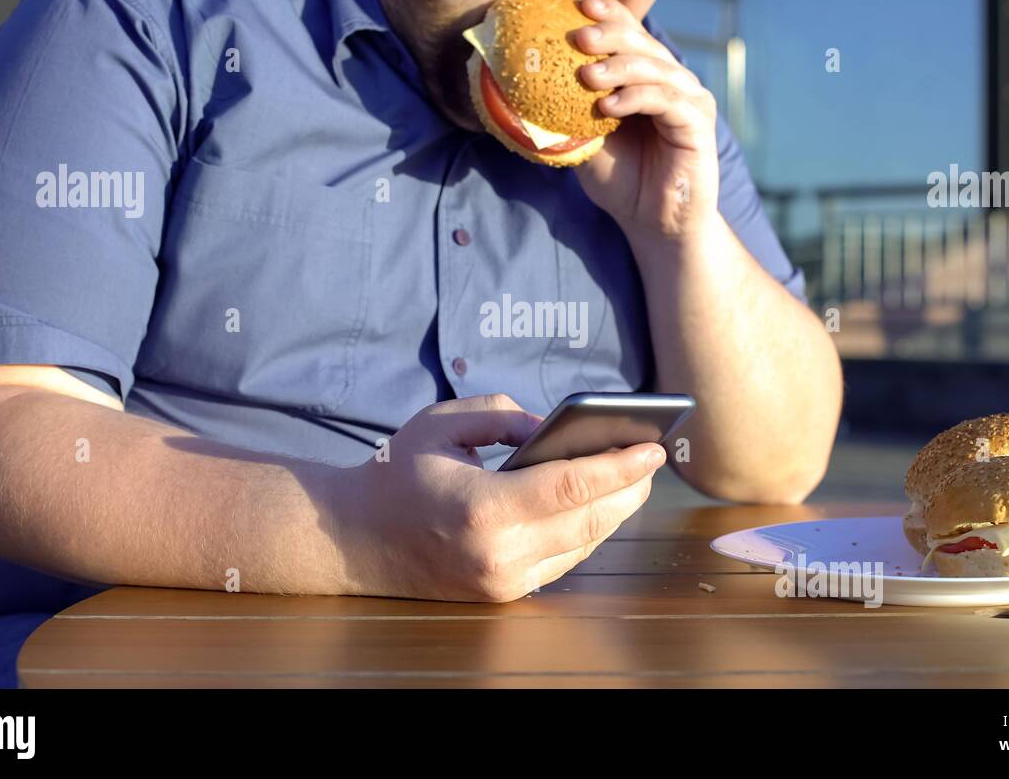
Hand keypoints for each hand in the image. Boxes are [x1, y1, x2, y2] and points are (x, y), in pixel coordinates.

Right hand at [340, 394, 664, 601]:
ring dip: (613, 513)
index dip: (621, 467)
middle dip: (628, 490)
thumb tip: (556, 429)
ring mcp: (502, 581)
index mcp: (483, 508)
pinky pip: (561, 562)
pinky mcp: (502, 593)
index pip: (573, 487)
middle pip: (589, 520)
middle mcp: (498, 553)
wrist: (353, 540)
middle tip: (653, 459)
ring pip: (582, 546)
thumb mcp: (442, 423)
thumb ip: (505, 416)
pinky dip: (585, 533)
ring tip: (634, 480)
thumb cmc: (397, 473)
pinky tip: (599, 507)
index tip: (655, 447)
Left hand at [572, 0, 721, 243]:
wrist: (652, 224)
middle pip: (643, 45)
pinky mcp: (698, 123)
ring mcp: (689, 100)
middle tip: (578, 36)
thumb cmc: (622, 183)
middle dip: (610, 35)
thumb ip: (572, 110)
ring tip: (587, 76)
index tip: (576, 3)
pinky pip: (667, 101)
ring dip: (620, 67)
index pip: (629, 36)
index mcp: (647, 79)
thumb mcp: (587, 140)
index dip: (607, 16)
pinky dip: (637, 98)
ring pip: (655, 69)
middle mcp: (672, 82)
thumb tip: (529, 84)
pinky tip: (609, 106)